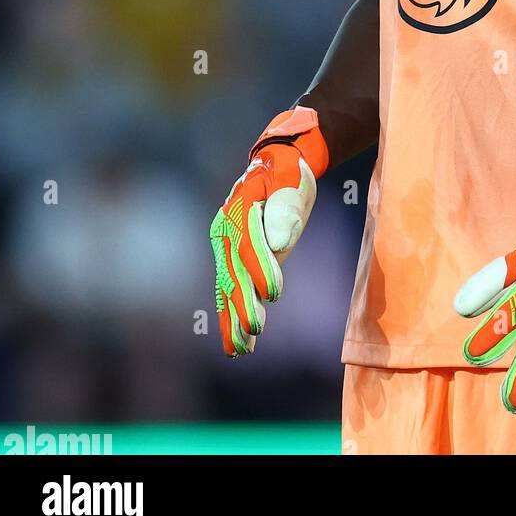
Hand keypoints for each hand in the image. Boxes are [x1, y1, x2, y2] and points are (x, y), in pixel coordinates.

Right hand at [209, 106, 327, 356]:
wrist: (275, 166)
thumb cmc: (286, 173)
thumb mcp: (289, 179)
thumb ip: (285, 205)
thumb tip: (280, 241)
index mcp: (239, 209)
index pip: (249, 244)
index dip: (261, 269)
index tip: (273, 294)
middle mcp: (226, 232)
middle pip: (234, 271)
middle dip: (243, 302)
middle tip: (254, 329)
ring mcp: (227, 249)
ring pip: (228, 288)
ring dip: (233, 318)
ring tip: (242, 348)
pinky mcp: (235, 262)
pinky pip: (231, 291)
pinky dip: (232, 316)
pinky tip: (240, 343)